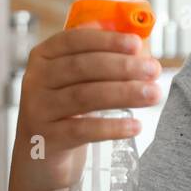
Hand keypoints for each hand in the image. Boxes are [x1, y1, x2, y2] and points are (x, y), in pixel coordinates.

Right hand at [11, 28, 161, 190]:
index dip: (107, 40)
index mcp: (44, 55)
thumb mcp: (79, 77)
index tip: (138, 44)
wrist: (42, 153)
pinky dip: (112, 127)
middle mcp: (36, 79)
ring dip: (124, 93)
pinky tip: (136, 126)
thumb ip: (103, 54)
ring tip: (154, 94)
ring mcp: (38, 110)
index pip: (74, 40)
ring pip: (84, 97)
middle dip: (122, 66)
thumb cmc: (69, 106)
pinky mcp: (47, 138)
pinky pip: (82, 130)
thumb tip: (139, 37)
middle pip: (81, 67)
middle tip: (154, 70)